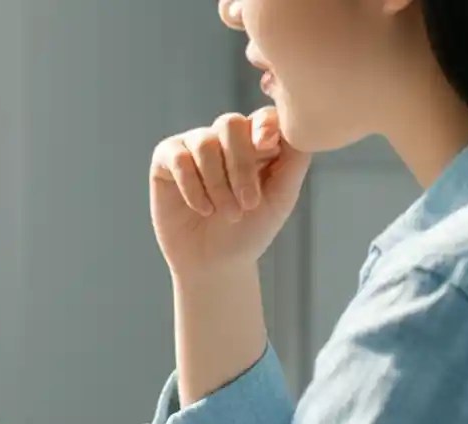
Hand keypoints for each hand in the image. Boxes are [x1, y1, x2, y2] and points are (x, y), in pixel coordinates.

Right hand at [150, 106, 311, 281]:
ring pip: (205, 143)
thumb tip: (302, 126)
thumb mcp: (281, 197)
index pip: (261, 116)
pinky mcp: (166, 159)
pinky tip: (202, 209)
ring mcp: (193, 145)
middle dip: (241, 165)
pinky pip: (178, 159)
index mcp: (255, 140)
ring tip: (228, 214)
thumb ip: (294, 160)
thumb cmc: (250, 230)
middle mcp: (224, 137)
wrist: (214, 263)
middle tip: (249, 204)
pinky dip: (193, 187)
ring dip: (218, 183)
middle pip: (231, 124)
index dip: (264, 126)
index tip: (267, 148)